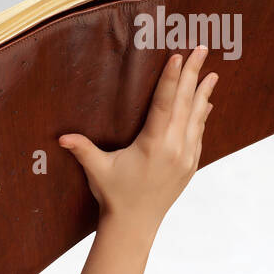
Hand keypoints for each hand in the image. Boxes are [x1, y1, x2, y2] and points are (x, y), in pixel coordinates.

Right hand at [58, 46, 217, 237]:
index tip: (179, 56)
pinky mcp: (190, 164)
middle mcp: (175, 148)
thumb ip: (82, 149)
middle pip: (186, 103)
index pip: (165, 104)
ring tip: (212, 72)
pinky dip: (202, 115)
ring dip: (204, 93)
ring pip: (197, 117)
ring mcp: (186, 156)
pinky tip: (206, 103)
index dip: (172, 79)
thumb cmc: (114, 195)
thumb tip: (60, 137)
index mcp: (153, 145)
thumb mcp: (97, 170)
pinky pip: (199, 133)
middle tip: (202, 49)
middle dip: (193, 75)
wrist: (135, 224)